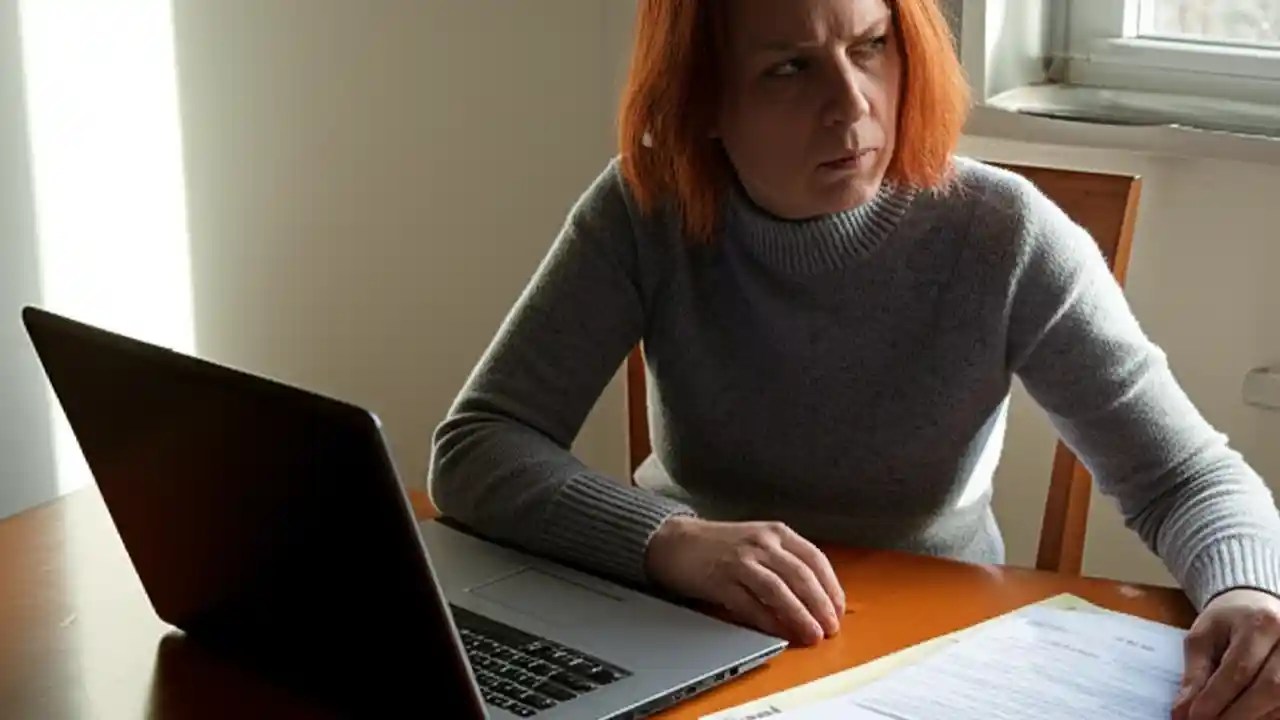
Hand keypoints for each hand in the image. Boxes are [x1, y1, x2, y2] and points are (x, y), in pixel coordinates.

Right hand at [644, 516, 844, 645]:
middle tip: (831, 628)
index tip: (838, 610)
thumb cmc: (721, 546)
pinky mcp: (721, 579)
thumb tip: (817, 597)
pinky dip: (768, 621)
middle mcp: (761, 543)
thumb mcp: (759, 541)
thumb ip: (786, 561)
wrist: (676, 541)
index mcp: (777, 532)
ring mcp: (740, 560)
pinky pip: (750, 604)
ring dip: (799, 616)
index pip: (815, 559)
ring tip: (812, 635)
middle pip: (801, 576)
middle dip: (820, 606)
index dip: (831, 587)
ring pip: (779, 590)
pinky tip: (778, 633)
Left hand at [1174, 589, 1279, 719]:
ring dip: (1252, 718)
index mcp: (1259, 624)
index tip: (1194, 717)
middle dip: (1237, 713)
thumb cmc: (1226, 622)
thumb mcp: (1202, 637)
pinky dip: (1266, 717)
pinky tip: (1246, 718)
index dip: (1217, 697)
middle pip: (1269, 687)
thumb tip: (1182, 712)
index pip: (1239, 668)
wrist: (1257, 607)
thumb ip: (1194, 674)